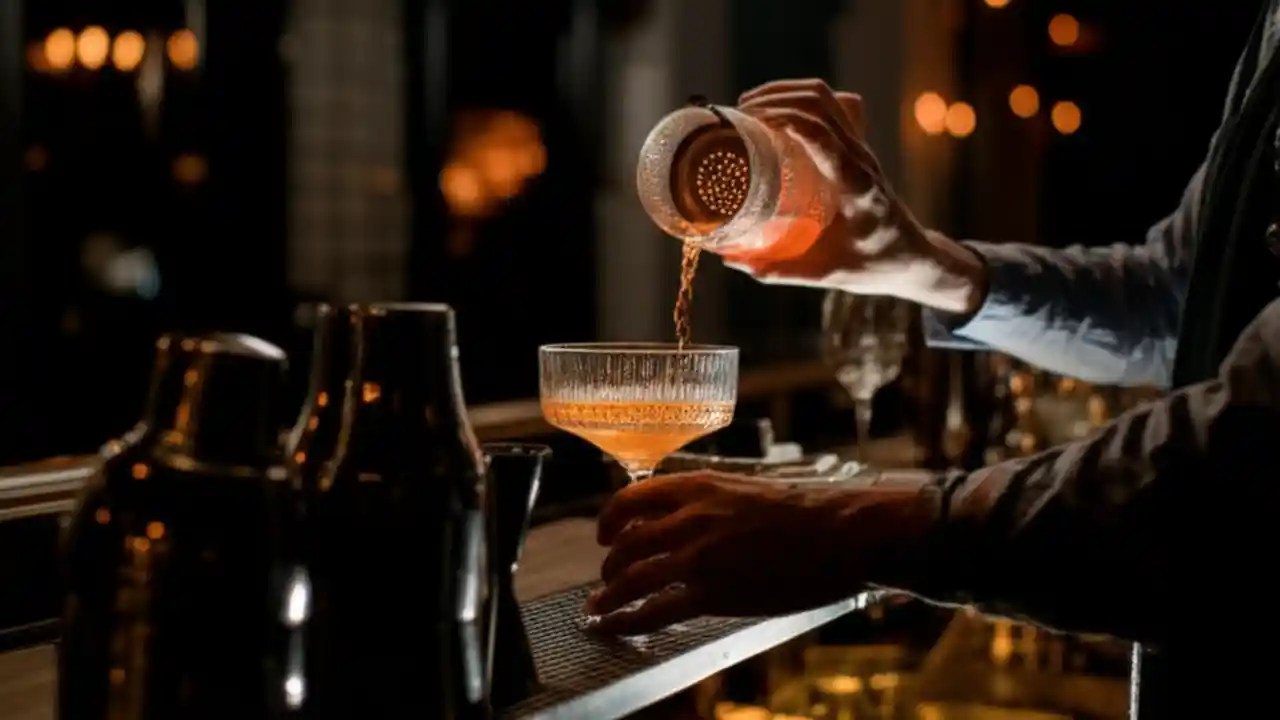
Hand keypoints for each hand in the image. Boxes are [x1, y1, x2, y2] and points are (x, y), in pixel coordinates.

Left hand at [586, 471, 936, 635]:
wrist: (840, 532)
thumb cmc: (806, 512)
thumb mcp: (745, 490)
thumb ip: (708, 504)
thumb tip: (684, 522)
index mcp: (698, 486)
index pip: (632, 499)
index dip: (610, 520)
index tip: (604, 534)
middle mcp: (690, 517)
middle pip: (626, 542)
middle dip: (609, 564)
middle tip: (606, 578)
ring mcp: (698, 556)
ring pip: (632, 577)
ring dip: (609, 595)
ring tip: (600, 607)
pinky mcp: (712, 593)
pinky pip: (655, 610)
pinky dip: (628, 620)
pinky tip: (617, 627)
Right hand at [725, 78, 985, 314]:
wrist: (909, 255)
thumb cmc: (870, 266)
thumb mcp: (825, 275)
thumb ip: (779, 271)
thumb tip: (732, 262)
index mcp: (856, 187)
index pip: (821, 136)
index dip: (783, 119)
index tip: (747, 124)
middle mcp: (860, 159)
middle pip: (820, 103)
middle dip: (775, 98)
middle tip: (737, 115)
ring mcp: (861, 147)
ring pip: (826, 96)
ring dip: (785, 91)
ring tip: (748, 105)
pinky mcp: (857, 144)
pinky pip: (832, 103)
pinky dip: (800, 96)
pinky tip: (777, 109)